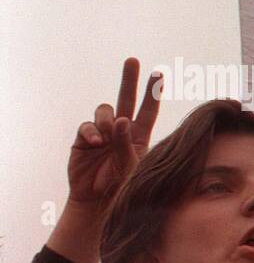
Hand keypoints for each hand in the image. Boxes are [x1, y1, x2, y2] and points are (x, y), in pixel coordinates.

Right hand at [67, 58, 161, 209]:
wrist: (98, 202)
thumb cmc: (121, 186)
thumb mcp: (129, 166)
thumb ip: (126, 143)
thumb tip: (122, 119)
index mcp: (139, 136)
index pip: (148, 111)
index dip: (153, 93)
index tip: (159, 75)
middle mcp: (121, 130)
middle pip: (126, 99)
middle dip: (129, 79)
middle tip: (133, 60)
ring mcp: (102, 133)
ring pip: (104, 111)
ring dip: (106, 119)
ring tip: (107, 137)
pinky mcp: (83, 140)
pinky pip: (87, 126)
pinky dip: (91, 132)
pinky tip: (96, 142)